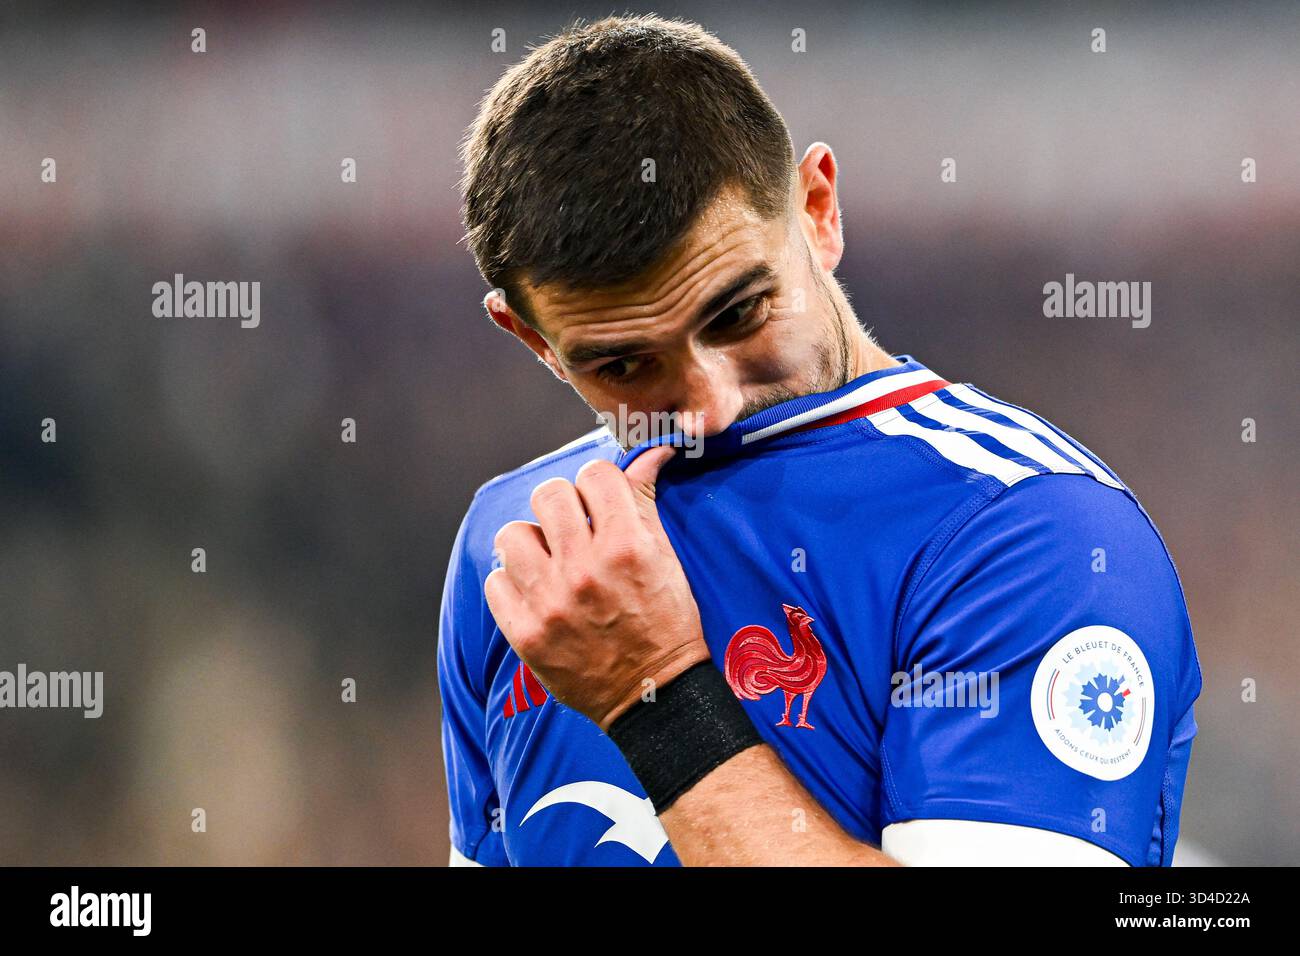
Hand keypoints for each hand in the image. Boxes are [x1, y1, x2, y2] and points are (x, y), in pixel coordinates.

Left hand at [484, 446, 710, 730]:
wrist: (654, 694)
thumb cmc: (666, 621)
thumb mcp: (664, 557)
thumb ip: (645, 501)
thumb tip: (649, 452)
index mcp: (627, 546)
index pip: (594, 475)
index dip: (598, 486)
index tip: (601, 505)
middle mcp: (585, 570)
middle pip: (547, 495)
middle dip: (562, 507)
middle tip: (572, 530)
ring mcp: (551, 603)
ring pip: (512, 535)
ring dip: (531, 542)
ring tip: (548, 561)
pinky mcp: (526, 634)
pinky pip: (496, 582)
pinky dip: (514, 584)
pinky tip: (537, 593)